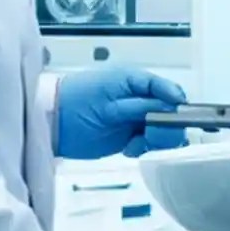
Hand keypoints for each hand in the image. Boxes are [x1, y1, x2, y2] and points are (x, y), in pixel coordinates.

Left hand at [55, 66, 188, 158]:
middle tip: (150, 137)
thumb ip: (143, 106)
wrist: (49, 124)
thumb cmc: (76, 106)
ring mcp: (133, 116)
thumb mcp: (112, 105)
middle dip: (165, 126)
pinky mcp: (128, 135)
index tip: (180, 118)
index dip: (175, 103)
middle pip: (168, 111)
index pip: (166, 88)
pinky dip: (145, 148)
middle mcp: (137, 97)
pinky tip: (130, 150)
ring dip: (156, 140)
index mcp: (133, 80)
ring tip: (137, 145)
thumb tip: (172, 107)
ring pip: (162, 129)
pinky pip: (149, 142)